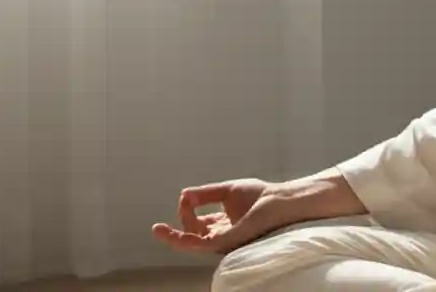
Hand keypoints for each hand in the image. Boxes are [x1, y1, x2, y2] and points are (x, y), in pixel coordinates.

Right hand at [152, 178, 293, 254]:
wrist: (280, 201)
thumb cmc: (261, 196)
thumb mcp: (227, 191)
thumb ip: (205, 193)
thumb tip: (183, 194)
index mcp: (223, 224)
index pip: (197, 224)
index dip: (187, 210)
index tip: (187, 197)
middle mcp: (222, 235)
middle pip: (192, 238)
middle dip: (172, 236)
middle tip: (155, 229)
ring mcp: (225, 241)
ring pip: (194, 245)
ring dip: (174, 239)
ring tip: (158, 231)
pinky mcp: (228, 242)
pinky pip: (203, 244)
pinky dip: (187, 239)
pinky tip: (176, 234)